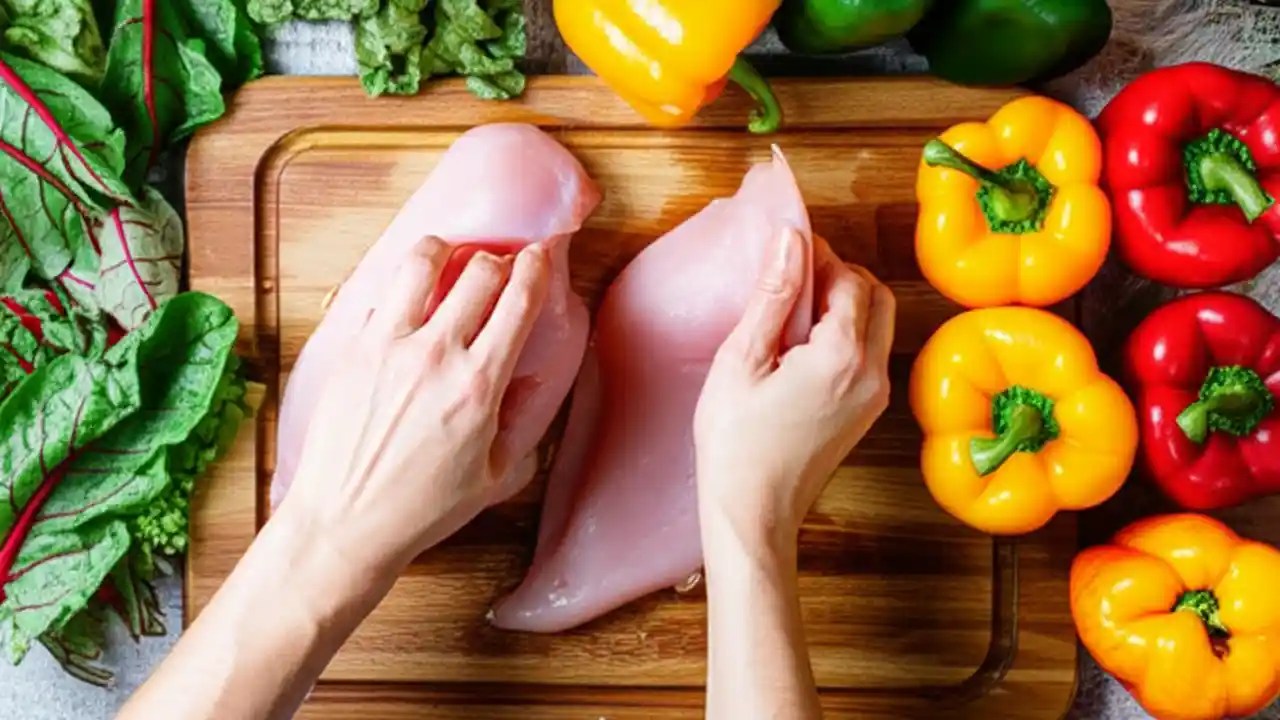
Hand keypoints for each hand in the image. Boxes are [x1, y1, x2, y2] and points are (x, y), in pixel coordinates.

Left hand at [279, 236, 550, 577]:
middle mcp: (436, 356)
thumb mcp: (494, 476)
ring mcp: (390, 347)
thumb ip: (521, 427)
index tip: (540, 257)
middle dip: (499, 260)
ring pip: (423, 261)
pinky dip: (405, 285)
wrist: (346, 522)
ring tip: (451, 259)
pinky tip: (412, 299)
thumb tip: (530, 389)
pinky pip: (384, 292)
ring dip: (446, 251)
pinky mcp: (355, 349)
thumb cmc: (421, 509)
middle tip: (501, 268)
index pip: (519, 299)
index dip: (537, 267)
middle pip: (480, 269)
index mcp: (480, 386)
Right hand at [694, 230, 894, 549]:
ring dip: (845, 304)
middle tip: (790, 281)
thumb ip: (773, 295)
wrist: (752, 513)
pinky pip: (869, 354)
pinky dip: (846, 334)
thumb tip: (791, 240)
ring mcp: (874, 396)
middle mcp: (872, 373)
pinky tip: (801, 347)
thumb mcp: (743, 359)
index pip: (848, 279)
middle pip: (876, 295)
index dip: (818, 256)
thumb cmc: (735, 442)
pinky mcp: (866, 413)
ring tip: (791, 316)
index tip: (783, 252)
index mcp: (843, 356)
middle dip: (839, 276)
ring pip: (878, 324)